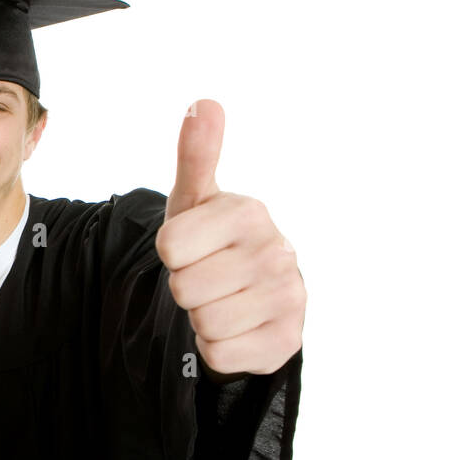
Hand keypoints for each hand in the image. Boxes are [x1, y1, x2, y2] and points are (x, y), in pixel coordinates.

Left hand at [156, 100, 305, 375]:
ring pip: (204, 323)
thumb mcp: (196, 201)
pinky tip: (234, 329)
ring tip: (220, 302)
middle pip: (184, 288)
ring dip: (201, 320)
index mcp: (249, 212)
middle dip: (186, 289)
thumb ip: (196, 155)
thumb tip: (203, 104)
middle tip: (206, 280)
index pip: (170, 247)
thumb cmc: (213, 243)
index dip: (171, 254)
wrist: (250, 299)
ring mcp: (289, 298)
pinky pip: (220, 355)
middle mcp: (278, 251)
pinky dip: (216, 350)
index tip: (192, 249)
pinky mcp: (287, 341)